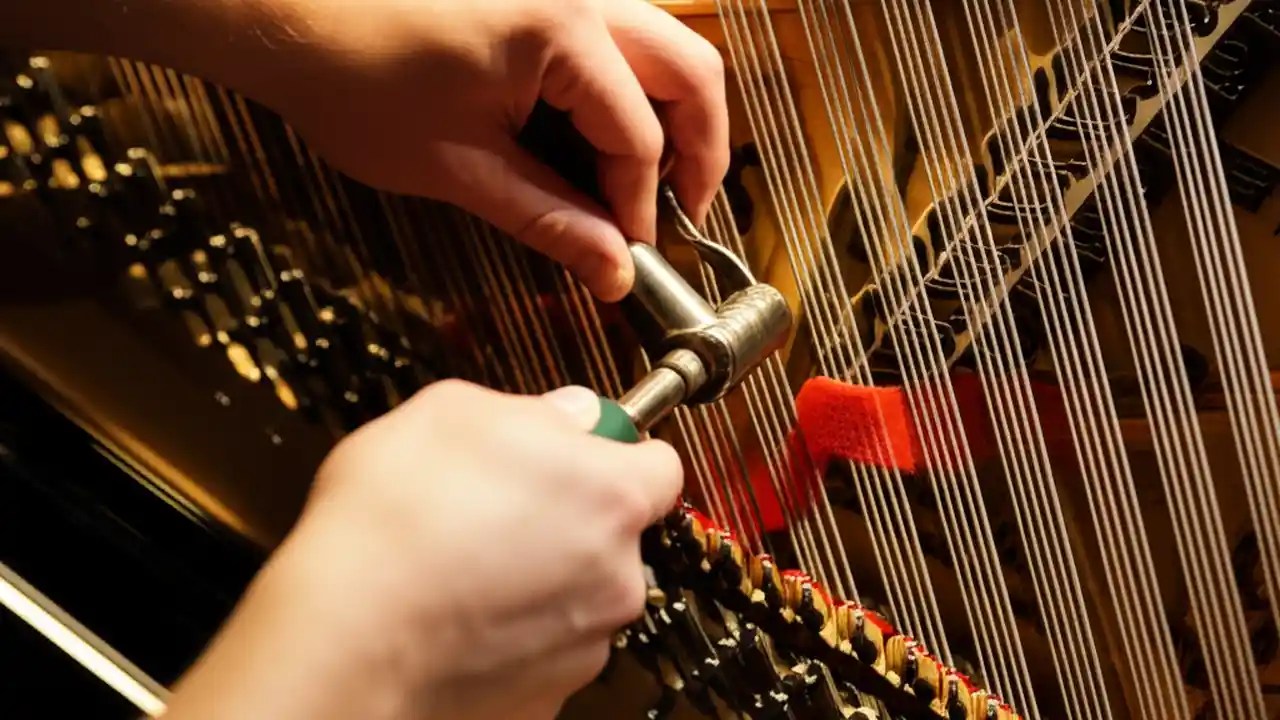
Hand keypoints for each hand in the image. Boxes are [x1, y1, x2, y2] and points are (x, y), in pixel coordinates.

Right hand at [160, 381, 683, 719]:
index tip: (585, 450)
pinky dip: (512, 633)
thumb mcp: (451, 413)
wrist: (345, 635)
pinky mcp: (546, 695)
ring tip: (465, 563)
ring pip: (580, 595)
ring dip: (541, 577)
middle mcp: (616, 574)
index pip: (660, 464)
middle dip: (571, 518)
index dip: (618, 453)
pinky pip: (543, 649)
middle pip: (616, 534)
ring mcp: (585, 643)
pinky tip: (460, 613)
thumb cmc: (392, 524)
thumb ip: (534, 410)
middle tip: (503, 505)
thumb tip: (565, 415)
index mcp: (610, 495)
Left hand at [234, 0, 729, 300]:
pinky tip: (605, 139)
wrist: (288, 10)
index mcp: (562, 30)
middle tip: (681, 214)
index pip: (638, 137)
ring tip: (647, 183)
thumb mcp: (459, 167)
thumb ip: (550, 219)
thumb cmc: (352, 74)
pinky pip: (624, 40)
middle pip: (691, 73)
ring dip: (673, 117)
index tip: (629, 252)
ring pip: (666, 49)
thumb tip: (612, 268)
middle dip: (699, 152)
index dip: (640, 207)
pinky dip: (633, 92)